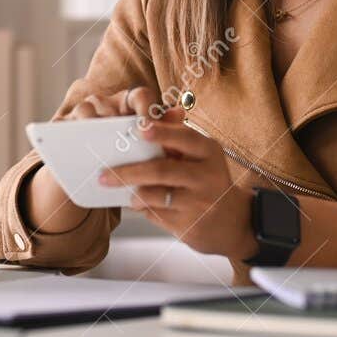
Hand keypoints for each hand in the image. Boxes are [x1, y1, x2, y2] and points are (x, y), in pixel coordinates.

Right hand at [25, 85, 164, 231]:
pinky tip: (70, 148)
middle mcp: (104, 105)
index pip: (140, 96)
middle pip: (109, 101)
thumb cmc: (126, 154)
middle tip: (120, 132)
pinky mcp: (62, 128)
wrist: (93, 174)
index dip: (146, 108)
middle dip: (114, 114)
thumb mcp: (146, 146)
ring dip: (89, 121)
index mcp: (128, 106)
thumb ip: (163, 130)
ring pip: (84, 110)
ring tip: (95, 139)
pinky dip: (64, 133)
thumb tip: (180, 112)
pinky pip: (61, 126)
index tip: (149, 125)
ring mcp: (81, 115)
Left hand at [97, 108, 258, 261]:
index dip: (161, 132)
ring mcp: (198, 203)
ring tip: (126, 192)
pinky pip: (156, 214)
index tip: (139, 128)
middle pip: (161, 170)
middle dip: (128, 172)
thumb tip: (159, 111)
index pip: (184, 138)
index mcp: (209, 152)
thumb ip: (178, 134)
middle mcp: (207, 177)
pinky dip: (143, 208)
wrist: (232, 221)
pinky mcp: (189, 226)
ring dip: (134, 194)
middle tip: (104, 174)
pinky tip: (139, 204)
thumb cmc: (207, 179)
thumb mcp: (201, 155)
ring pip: (155, 195)